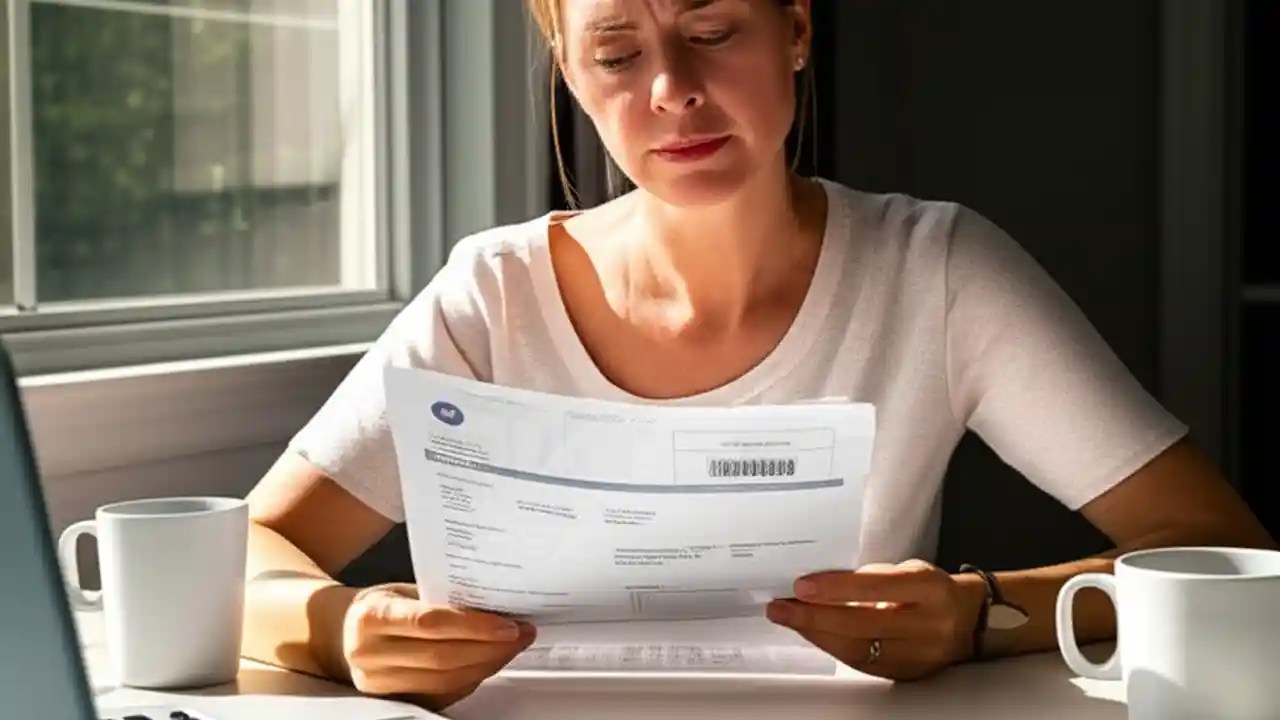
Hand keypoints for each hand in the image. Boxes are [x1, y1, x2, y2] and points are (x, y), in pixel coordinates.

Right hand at [342, 583, 536, 709]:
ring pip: (445, 680)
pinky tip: (491, 662)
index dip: (473, 626)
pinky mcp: (393, 700)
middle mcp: (370, 653)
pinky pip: (443, 694)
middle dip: (489, 647)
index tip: (507, 624)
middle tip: (521, 634)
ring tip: (513, 647)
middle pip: (442, 657)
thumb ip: (440, 599)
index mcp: (372, 616)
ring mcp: (379, 682)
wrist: (342, 633)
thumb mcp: (402, 591)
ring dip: (487, 664)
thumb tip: (496, 605)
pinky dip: (472, 678)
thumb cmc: (382, 605)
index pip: (430, 623)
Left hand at [765, 559, 976, 680]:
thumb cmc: (931, 589)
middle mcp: (928, 624)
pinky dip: (833, 648)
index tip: (802, 586)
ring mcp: (920, 654)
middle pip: (861, 624)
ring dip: (817, 635)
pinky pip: (862, 664)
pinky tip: (814, 636)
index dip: (836, 588)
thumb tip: (820, 585)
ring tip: (790, 620)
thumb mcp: (907, 570)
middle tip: (782, 607)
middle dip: (814, 616)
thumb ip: (870, 578)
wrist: (968, 620)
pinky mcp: (908, 673)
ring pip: (858, 649)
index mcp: (929, 588)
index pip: (877, 588)